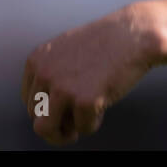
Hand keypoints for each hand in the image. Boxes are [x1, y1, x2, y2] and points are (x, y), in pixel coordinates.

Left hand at [21, 3, 158, 144]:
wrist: (136, 33)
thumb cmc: (109, 41)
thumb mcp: (68, 49)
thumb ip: (53, 72)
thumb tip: (47, 110)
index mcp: (37, 60)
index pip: (30, 99)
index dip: (48, 108)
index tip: (64, 107)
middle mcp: (44, 74)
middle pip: (37, 116)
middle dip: (57, 120)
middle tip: (75, 118)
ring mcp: (63, 88)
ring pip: (46, 129)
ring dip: (64, 134)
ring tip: (78, 128)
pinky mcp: (84, 101)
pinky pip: (83, 128)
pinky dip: (94, 123)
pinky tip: (104, 106)